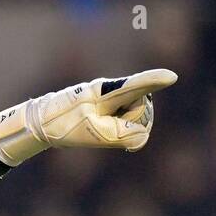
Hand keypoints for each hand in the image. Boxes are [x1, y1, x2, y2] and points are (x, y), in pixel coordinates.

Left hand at [0, 68, 177, 165]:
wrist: (45, 122)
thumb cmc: (65, 125)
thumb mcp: (93, 134)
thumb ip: (121, 136)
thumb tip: (141, 138)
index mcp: (107, 92)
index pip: (135, 85)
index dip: (154, 81)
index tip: (171, 78)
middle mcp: (116, 90)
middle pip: (143, 110)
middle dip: (130, 124)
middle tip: (101, 128)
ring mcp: (117, 97)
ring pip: (140, 117)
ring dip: (125, 127)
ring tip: (100, 127)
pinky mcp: (116, 106)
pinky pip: (133, 122)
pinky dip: (127, 130)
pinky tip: (114, 134)